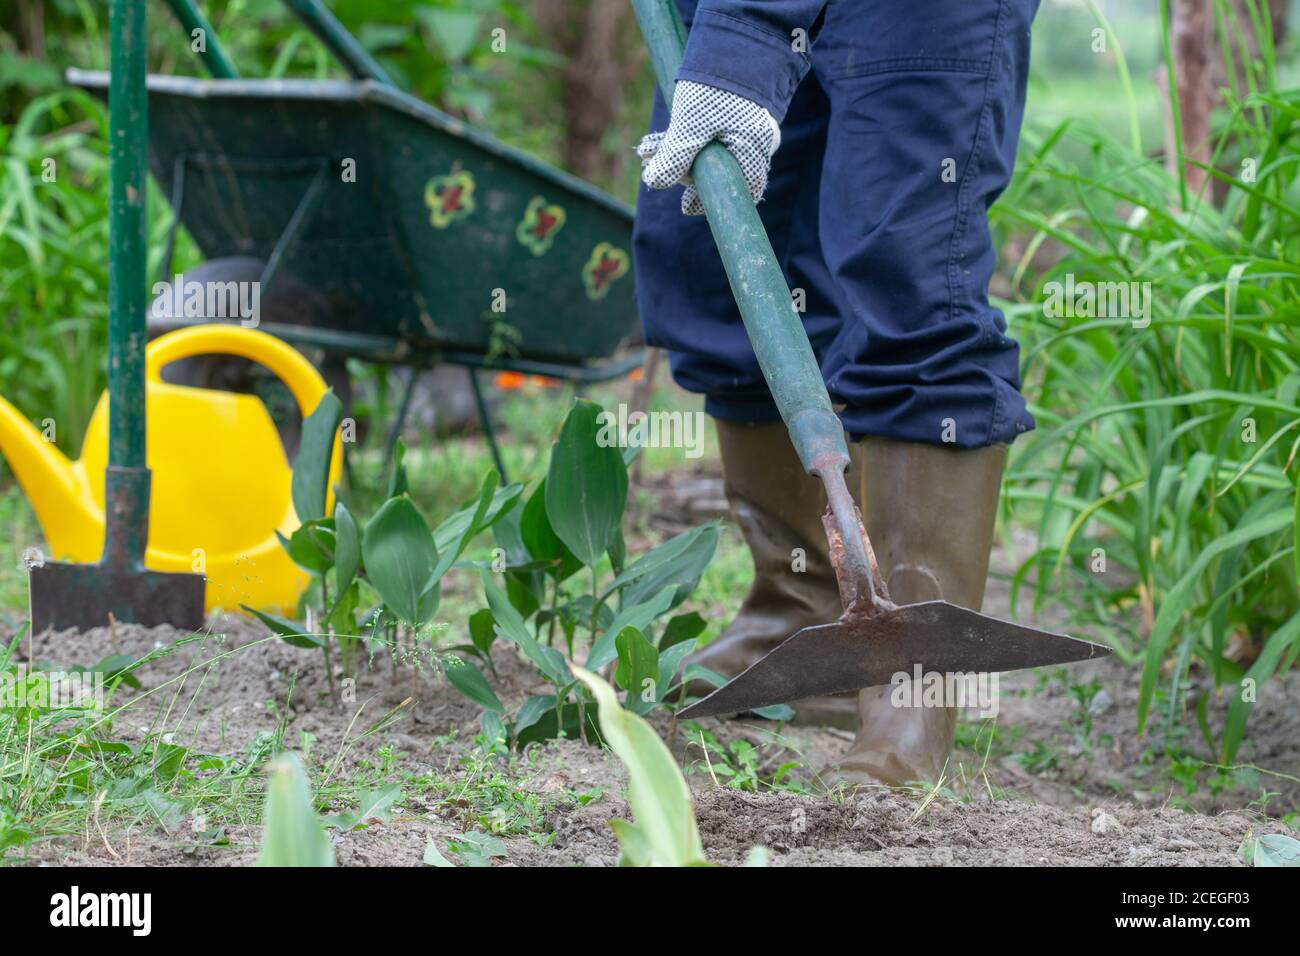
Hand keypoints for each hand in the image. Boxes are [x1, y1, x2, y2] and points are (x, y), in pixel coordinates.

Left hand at [637, 80, 780, 215]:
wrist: (738, 37)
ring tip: (647, 147)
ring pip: (709, 150)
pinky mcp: (736, 110)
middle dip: (680, 169)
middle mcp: (755, 142)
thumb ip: (675, 155)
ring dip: (676, 150)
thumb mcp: (691, 123)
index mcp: (752, 151)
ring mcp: (746, 126)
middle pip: (718, 170)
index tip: (685, 207)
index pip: (739, 191)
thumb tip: (653, 182)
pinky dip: (685, 135)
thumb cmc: (717, 85)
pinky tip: (661, 136)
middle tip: (650, 164)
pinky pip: (710, 133)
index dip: (711, 201)